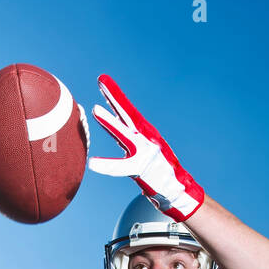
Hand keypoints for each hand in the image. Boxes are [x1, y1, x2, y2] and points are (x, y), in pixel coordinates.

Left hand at [87, 74, 203, 221]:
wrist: (175, 188)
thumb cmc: (155, 170)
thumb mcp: (137, 151)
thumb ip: (125, 138)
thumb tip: (110, 128)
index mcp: (141, 133)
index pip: (125, 111)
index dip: (114, 96)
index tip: (103, 80)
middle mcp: (143, 138)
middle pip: (125, 114)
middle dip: (113, 97)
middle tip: (101, 80)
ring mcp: (144, 151)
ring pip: (123, 134)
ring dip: (109, 122)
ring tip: (95, 109)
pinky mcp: (141, 168)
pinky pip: (121, 167)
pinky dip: (107, 166)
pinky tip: (92, 164)